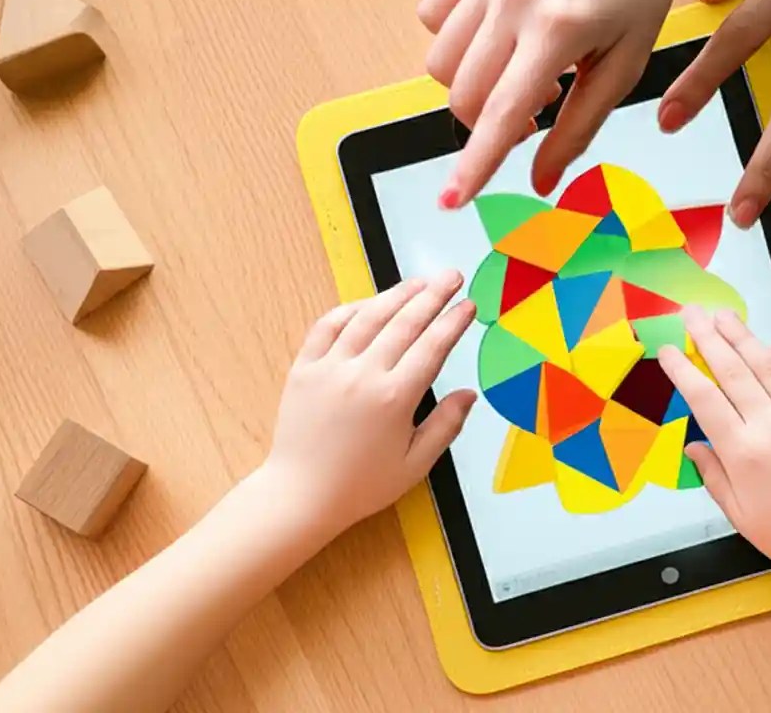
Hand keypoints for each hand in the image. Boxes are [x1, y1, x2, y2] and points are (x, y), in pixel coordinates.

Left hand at [260, 271, 476, 534]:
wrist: (301, 494)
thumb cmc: (360, 485)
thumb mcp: (415, 465)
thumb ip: (445, 426)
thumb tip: (468, 395)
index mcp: (394, 399)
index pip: (432, 347)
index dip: (453, 322)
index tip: (469, 305)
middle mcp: (363, 376)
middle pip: (405, 322)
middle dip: (433, 295)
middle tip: (452, 277)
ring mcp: (330, 368)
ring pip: (368, 317)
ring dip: (396, 294)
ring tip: (419, 282)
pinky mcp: (304, 369)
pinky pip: (328, 326)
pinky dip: (350, 309)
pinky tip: (369, 303)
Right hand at [419, 0, 674, 207]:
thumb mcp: (626, 61)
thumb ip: (581, 124)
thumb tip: (543, 180)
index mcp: (558, 29)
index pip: (502, 117)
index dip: (475, 167)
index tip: (452, 201)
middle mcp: (511, 1)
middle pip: (463, 96)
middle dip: (489, 122)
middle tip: (538, 106)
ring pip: (441, 60)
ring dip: (473, 80)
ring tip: (522, 63)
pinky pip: (431, 14)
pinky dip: (456, 36)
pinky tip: (496, 30)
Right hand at [658, 306, 770, 585]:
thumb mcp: (741, 516)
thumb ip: (714, 477)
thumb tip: (693, 445)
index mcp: (743, 455)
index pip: (704, 400)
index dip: (683, 371)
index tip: (668, 350)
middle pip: (732, 373)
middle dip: (708, 339)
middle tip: (692, 313)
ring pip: (769, 368)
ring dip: (744, 339)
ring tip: (725, 317)